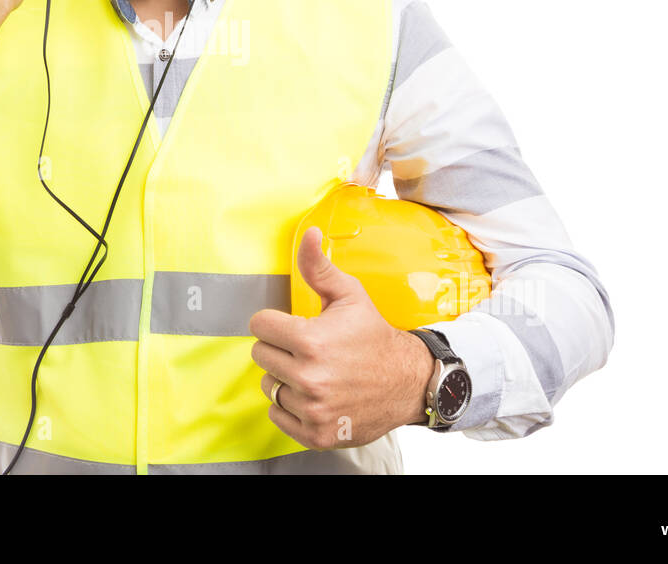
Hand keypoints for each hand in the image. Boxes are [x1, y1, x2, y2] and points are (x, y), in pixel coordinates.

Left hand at [249, 226, 434, 448]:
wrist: (408, 382)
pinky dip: (290, 406)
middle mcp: (309, 377)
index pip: (260, 326)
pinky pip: (277, 415)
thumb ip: (318, 268)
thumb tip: (308, 234)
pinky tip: (313, 394)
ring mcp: (312, 409)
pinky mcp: (315, 434)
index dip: (276, 323)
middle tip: (307, 349)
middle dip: (279, 348)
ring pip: (269, 385)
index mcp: (311, 340)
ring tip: (313, 372)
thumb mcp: (350, 296)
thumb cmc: (375, 338)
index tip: (293, 326)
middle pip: (260, 355)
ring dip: (285, 378)